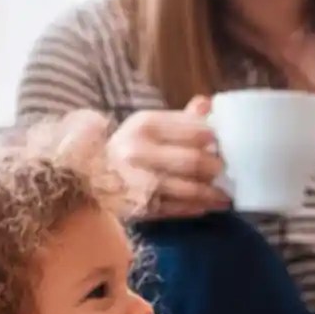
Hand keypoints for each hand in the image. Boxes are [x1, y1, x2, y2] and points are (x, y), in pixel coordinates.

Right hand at [107, 96, 230, 219]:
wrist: (89, 175)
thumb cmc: (128, 147)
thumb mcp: (148, 125)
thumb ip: (180, 118)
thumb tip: (208, 104)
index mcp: (145, 125)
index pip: (192, 130)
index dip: (214, 139)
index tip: (224, 144)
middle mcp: (139, 152)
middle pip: (192, 161)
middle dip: (215, 167)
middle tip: (225, 170)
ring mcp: (139, 182)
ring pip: (187, 189)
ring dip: (212, 194)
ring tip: (225, 195)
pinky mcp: (139, 207)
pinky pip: (176, 209)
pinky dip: (195, 208)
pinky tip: (207, 206)